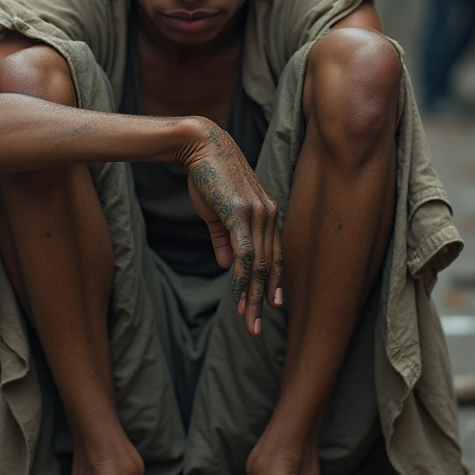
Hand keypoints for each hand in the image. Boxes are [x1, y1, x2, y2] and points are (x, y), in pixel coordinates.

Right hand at [180, 121, 282, 334]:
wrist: (200, 145)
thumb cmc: (208, 176)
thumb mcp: (216, 212)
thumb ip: (223, 239)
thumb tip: (226, 265)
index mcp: (266, 214)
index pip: (274, 255)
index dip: (272, 282)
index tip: (270, 306)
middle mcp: (268, 215)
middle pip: (269, 266)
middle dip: (263, 300)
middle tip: (257, 328)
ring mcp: (256, 214)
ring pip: (258, 265)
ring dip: (252, 297)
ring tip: (248, 322)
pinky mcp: (240, 213)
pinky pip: (244, 254)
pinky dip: (243, 279)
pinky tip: (239, 298)